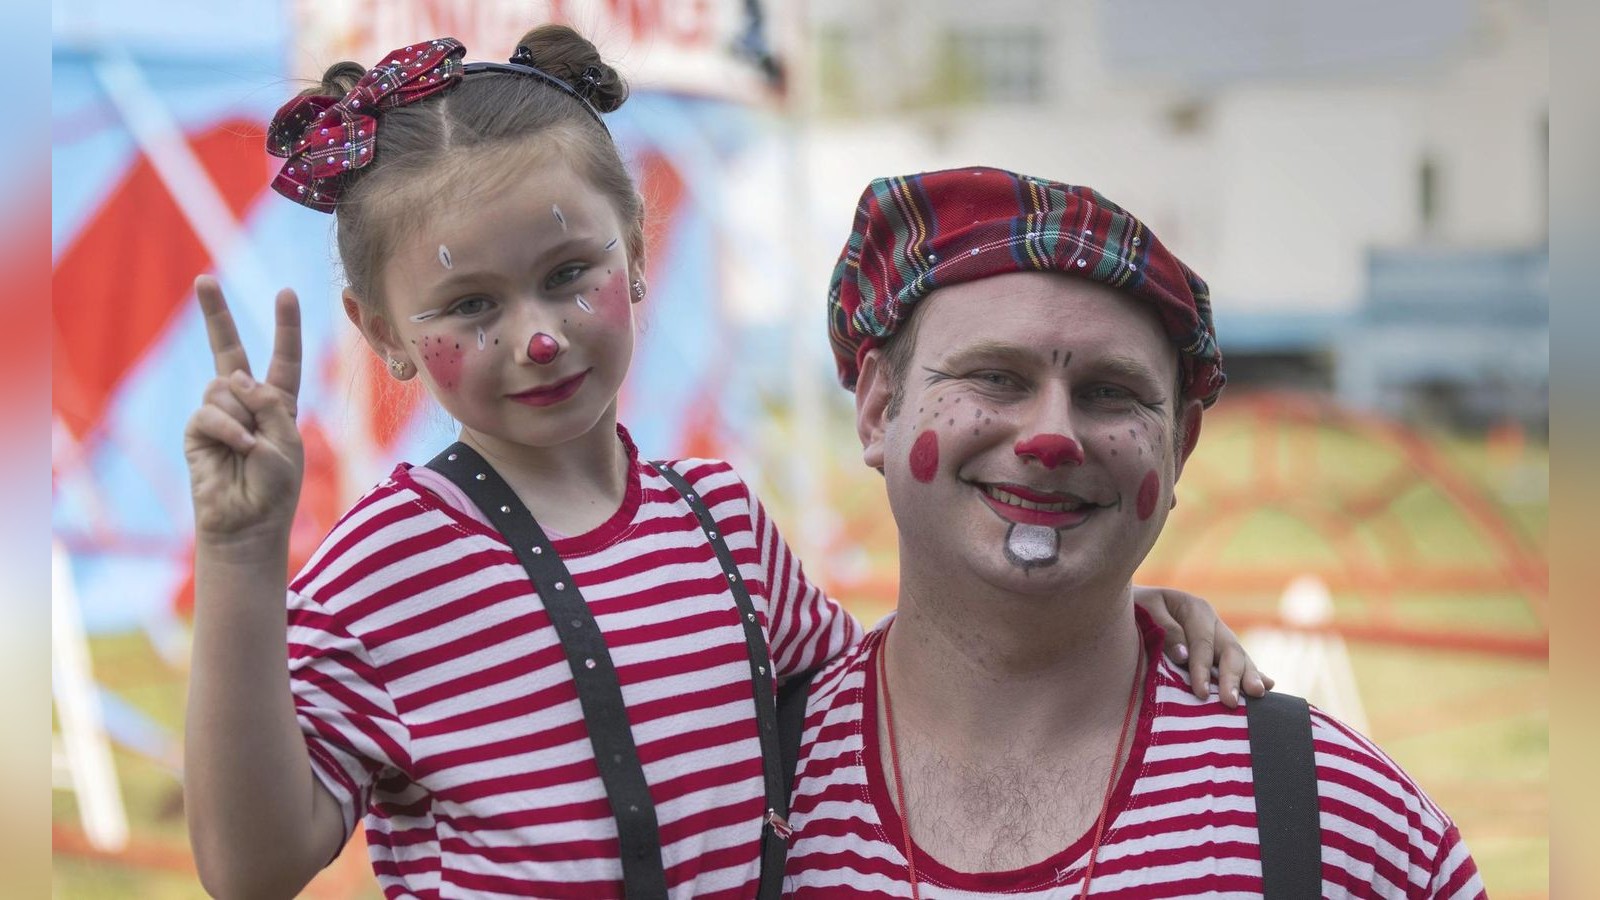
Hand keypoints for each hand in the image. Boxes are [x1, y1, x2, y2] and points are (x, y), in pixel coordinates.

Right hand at [183, 277, 304, 541]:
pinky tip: (240, 448)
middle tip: (204, 280)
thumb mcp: (287, 439)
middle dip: (215, 315)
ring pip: (225, 387)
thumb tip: (234, 376)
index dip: (285, 327)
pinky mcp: (197, 429)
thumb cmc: (275, 487)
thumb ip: (268, 402)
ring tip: (251, 446)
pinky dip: (229, 428)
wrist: (248, 522)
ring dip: (243, 414)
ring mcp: (219, 413)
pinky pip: (211, 411)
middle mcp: (246, 402)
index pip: (284, 358)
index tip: (286, 292)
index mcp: (279, 404)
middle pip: (229, 350)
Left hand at [1131, 585, 1273, 707]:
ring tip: (1256, 694)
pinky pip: (1240, 660)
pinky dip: (1254, 672)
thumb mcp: (1146, 610)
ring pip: (1239, 655)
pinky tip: (1268, 686)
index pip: (1203, 643)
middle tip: (1231, 702)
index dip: (1202, 669)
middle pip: (1228, 650)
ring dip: (1249, 676)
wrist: (1138, 602)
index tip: (1199, 693)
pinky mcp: (1220, 646)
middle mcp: (1212, 620)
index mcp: (1195, 608)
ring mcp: (1220, 633)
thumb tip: (1184, 656)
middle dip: (1231, 677)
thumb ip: (1165, 630)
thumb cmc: (1137, 608)